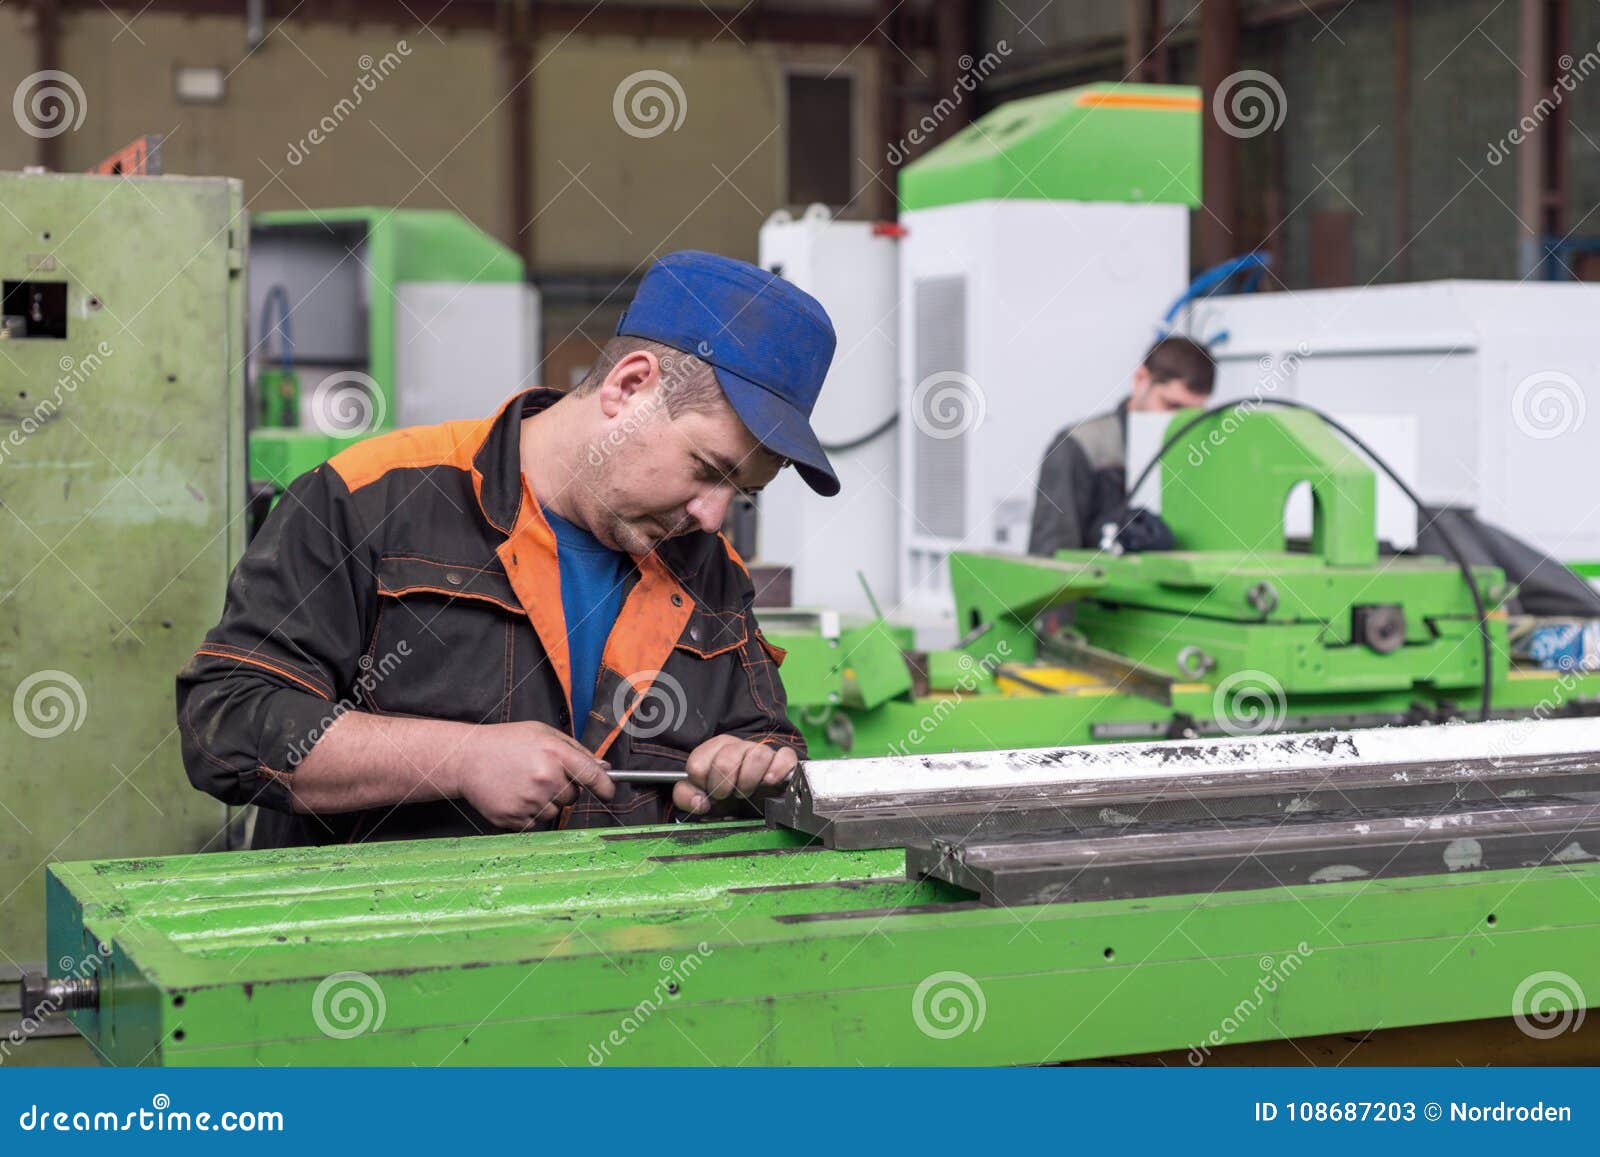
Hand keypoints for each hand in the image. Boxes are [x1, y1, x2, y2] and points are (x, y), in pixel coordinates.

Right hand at [451, 721, 613, 829]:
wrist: (466, 757)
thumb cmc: (507, 742)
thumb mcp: (544, 733)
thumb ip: (576, 750)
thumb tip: (604, 768)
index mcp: (555, 753)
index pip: (592, 776)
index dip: (606, 787)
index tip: (609, 793)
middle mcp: (545, 778)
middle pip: (573, 797)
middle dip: (564, 789)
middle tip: (542, 775)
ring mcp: (529, 800)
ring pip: (555, 813)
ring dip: (546, 803)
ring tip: (525, 784)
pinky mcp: (514, 818)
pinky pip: (536, 824)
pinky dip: (530, 814)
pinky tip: (516, 796)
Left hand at [672, 735, 797, 814]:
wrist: (753, 801)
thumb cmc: (725, 796)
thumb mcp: (700, 797)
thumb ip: (686, 796)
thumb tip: (699, 801)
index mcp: (713, 750)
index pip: (699, 763)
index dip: (702, 784)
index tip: (708, 792)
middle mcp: (737, 746)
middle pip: (727, 760)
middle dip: (724, 785)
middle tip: (728, 795)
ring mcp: (761, 751)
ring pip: (757, 756)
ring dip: (749, 781)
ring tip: (746, 792)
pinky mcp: (783, 760)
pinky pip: (785, 756)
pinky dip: (778, 769)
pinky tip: (769, 782)